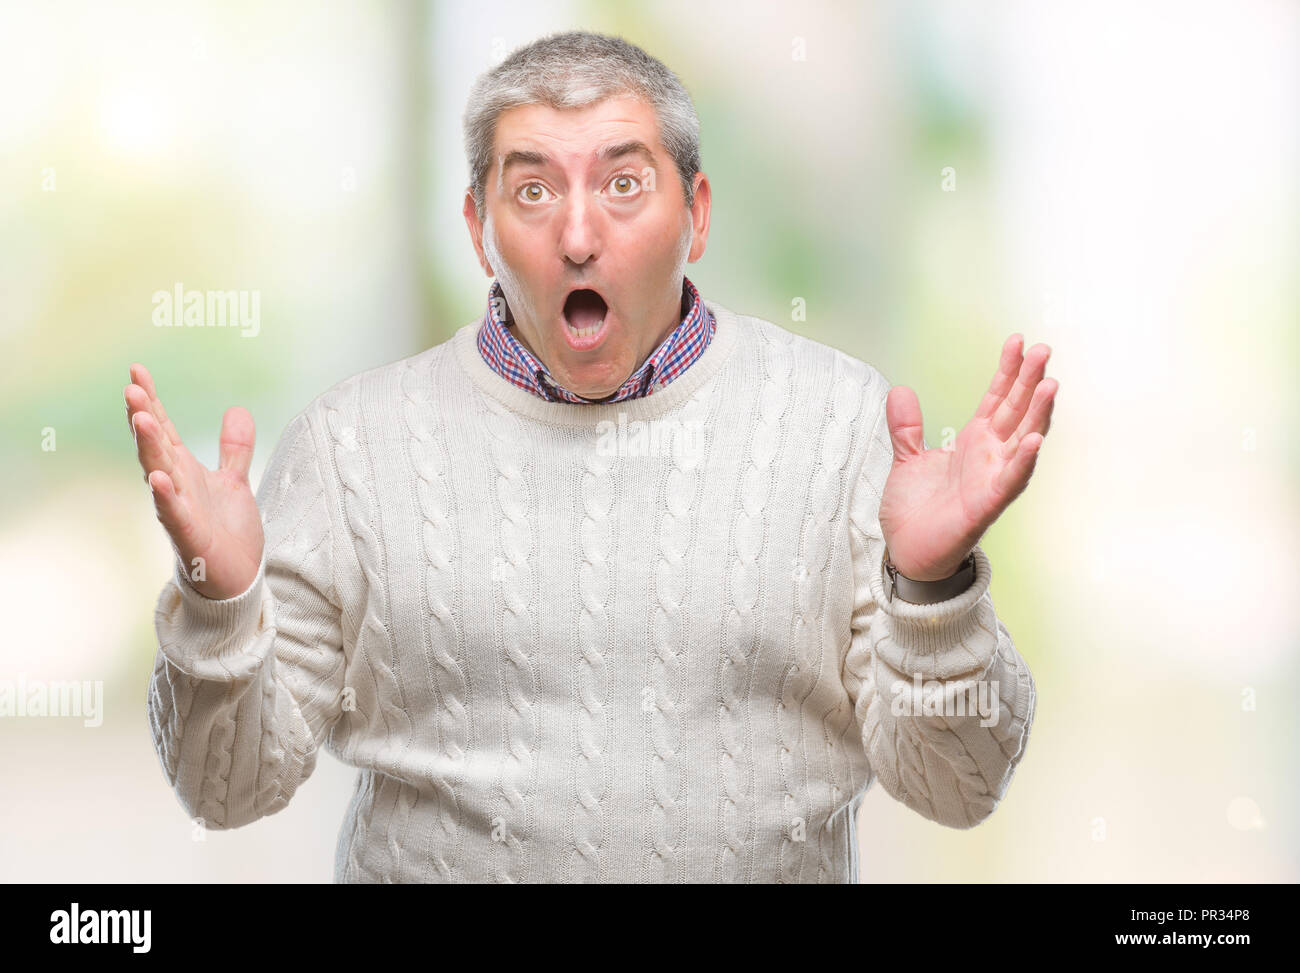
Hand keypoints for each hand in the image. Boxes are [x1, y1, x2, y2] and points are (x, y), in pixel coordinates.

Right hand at [126, 363, 263, 599]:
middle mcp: (175, 485)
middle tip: (131, 387)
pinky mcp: (188, 535)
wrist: (236, 578)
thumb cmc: (227, 532)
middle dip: (143, 416)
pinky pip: (172, 513)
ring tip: (142, 419)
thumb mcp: (234, 481)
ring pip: (158, 473)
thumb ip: (234, 449)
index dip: (151, 400)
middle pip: (155, 445)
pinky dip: (165, 496)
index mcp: (184, 470)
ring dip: (149, 447)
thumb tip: (237, 410)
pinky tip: (158, 478)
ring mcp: (178, 509)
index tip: (137, 370)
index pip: (164, 428)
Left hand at [878, 335, 1055, 580]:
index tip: (1018, 340)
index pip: (996, 398)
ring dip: (1037, 414)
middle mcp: (990, 457)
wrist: (907, 552)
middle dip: (1029, 381)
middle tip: (1043, 349)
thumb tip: (899, 390)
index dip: (1007, 371)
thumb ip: (906, 427)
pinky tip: (1033, 440)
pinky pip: (1009, 482)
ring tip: (1050, 384)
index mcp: (974, 442)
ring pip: (1022, 441)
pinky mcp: (985, 506)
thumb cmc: (915, 510)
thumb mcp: (906, 460)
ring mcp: (991, 480)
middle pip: (1016, 411)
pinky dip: (1022, 462)